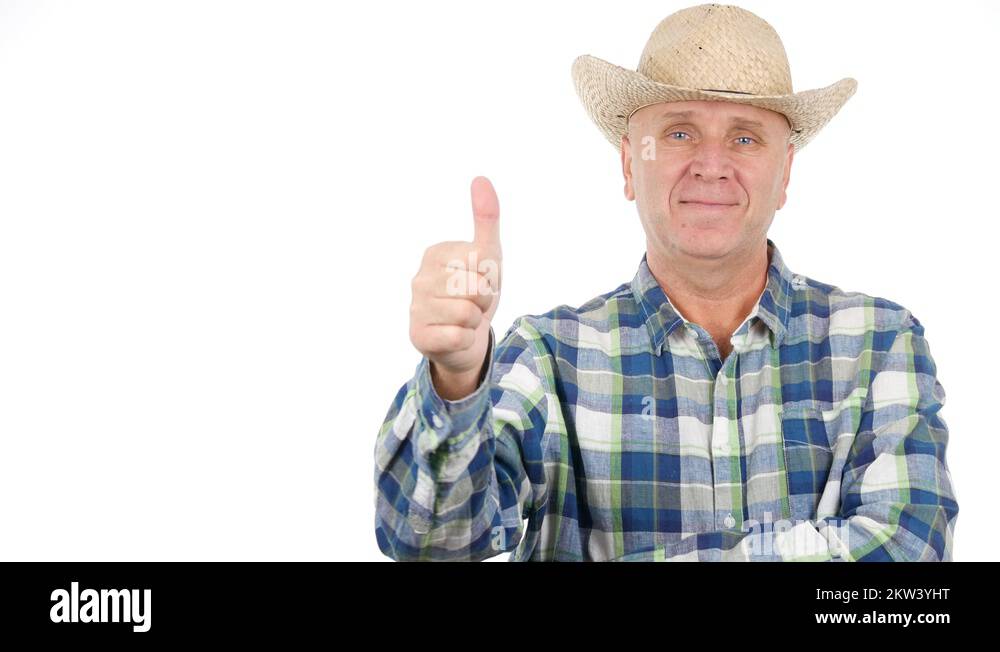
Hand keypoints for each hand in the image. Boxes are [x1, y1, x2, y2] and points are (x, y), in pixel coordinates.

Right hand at [408, 177, 501, 399]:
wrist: (465, 340)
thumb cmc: (475, 294)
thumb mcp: (488, 256)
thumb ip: (486, 219)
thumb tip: (481, 178)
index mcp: (435, 253)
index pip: (482, 260)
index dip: (491, 276)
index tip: (479, 280)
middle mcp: (419, 278)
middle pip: (476, 287)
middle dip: (484, 299)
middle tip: (473, 303)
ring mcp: (415, 308)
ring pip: (468, 313)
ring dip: (475, 321)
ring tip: (464, 320)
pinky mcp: (418, 336)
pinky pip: (459, 336)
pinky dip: (465, 339)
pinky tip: (454, 336)